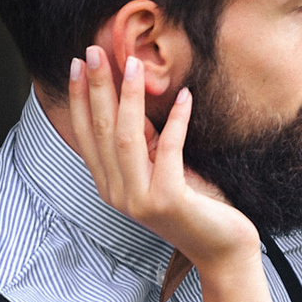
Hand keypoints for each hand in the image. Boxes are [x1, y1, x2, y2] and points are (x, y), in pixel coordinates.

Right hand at [68, 46, 259, 274]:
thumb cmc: (196, 205)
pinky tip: (184, 96)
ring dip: (129, 96)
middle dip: (98, 87)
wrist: (222, 250)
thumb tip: (131, 99)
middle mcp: (118, 194)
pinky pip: (169, 148)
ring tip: (133, 64)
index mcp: (110, 186)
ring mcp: (140, 200)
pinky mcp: (168, 200)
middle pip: (103, 131)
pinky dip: (177, 120)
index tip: (79, 64)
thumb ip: (144, 143)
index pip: (87, 135)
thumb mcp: (161, 168)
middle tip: (95, 51)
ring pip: (127, 137)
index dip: (80, 98)